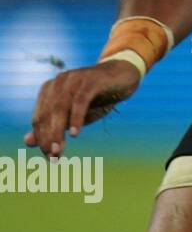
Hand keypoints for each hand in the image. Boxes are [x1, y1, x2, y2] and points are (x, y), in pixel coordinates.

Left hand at [26, 60, 140, 156]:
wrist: (124, 75)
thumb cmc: (98, 97)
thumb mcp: (74, 114)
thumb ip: (52, 126)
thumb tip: (27, 142)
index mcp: (49, 89)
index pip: (39, 118)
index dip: (41, 139)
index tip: (50, 157)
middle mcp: (58, 82)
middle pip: (46, 114)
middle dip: (48, 138)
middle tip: (53, 157)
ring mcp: (74, 79)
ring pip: (59, 108)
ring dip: (57, 131)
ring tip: (59, 150)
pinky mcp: (91, 80)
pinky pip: (79, 101)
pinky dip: (75, 118)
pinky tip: (74, 133)